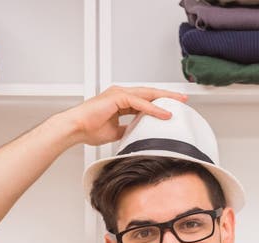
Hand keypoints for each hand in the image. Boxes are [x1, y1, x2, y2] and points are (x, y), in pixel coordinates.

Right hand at [64, 85, 188, 146]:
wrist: (75, 128)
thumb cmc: (88, 129)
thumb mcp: (115, 132)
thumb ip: (127, 129)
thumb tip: (137, 134)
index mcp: (119, 101)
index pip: (144, 100)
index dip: (159, 103)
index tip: (172, 108)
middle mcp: (120, 94)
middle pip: (148, 93)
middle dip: (167, 96)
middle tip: (182, 100)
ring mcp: (119, 94)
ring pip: (146, 94)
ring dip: (164, 99)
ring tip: (178, 103)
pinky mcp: (117, 97)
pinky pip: (139, 102)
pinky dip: (153, 108)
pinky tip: (164, 113)